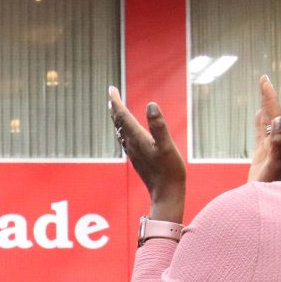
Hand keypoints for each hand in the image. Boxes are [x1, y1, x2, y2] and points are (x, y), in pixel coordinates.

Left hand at [109, 86, 185, 222]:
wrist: (166, 193)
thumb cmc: (169, 170)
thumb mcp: (166, 145)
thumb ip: (158, 125)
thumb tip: (151, 105)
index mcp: (137, 138)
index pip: (122, 116)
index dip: (116, 102)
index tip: (111, 88)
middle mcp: (131, 144)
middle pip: (118, 122)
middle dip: (114, 107)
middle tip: (111, 94)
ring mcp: (133, 152)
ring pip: (121, 131)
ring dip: (117, 118)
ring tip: (115, 109)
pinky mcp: (137, 158)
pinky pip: (126, 139)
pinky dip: (123, 130)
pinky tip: (125, 131)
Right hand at [249, 75, 280, 182]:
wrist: (266, 203)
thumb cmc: (271, 186)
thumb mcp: (275, 165)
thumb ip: (278, 143)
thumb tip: (277, 119)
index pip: (277, 113)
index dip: (270, 97)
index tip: (264, 81)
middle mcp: (278, 141)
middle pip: (275, 114)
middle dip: (269, 97)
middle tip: (262, 80)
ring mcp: (270, 148)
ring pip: (269, 122)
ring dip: (266, 107)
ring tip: (262, 93)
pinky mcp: (262, 155)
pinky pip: (261, 134)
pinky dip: (259, 123)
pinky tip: (257, 115)